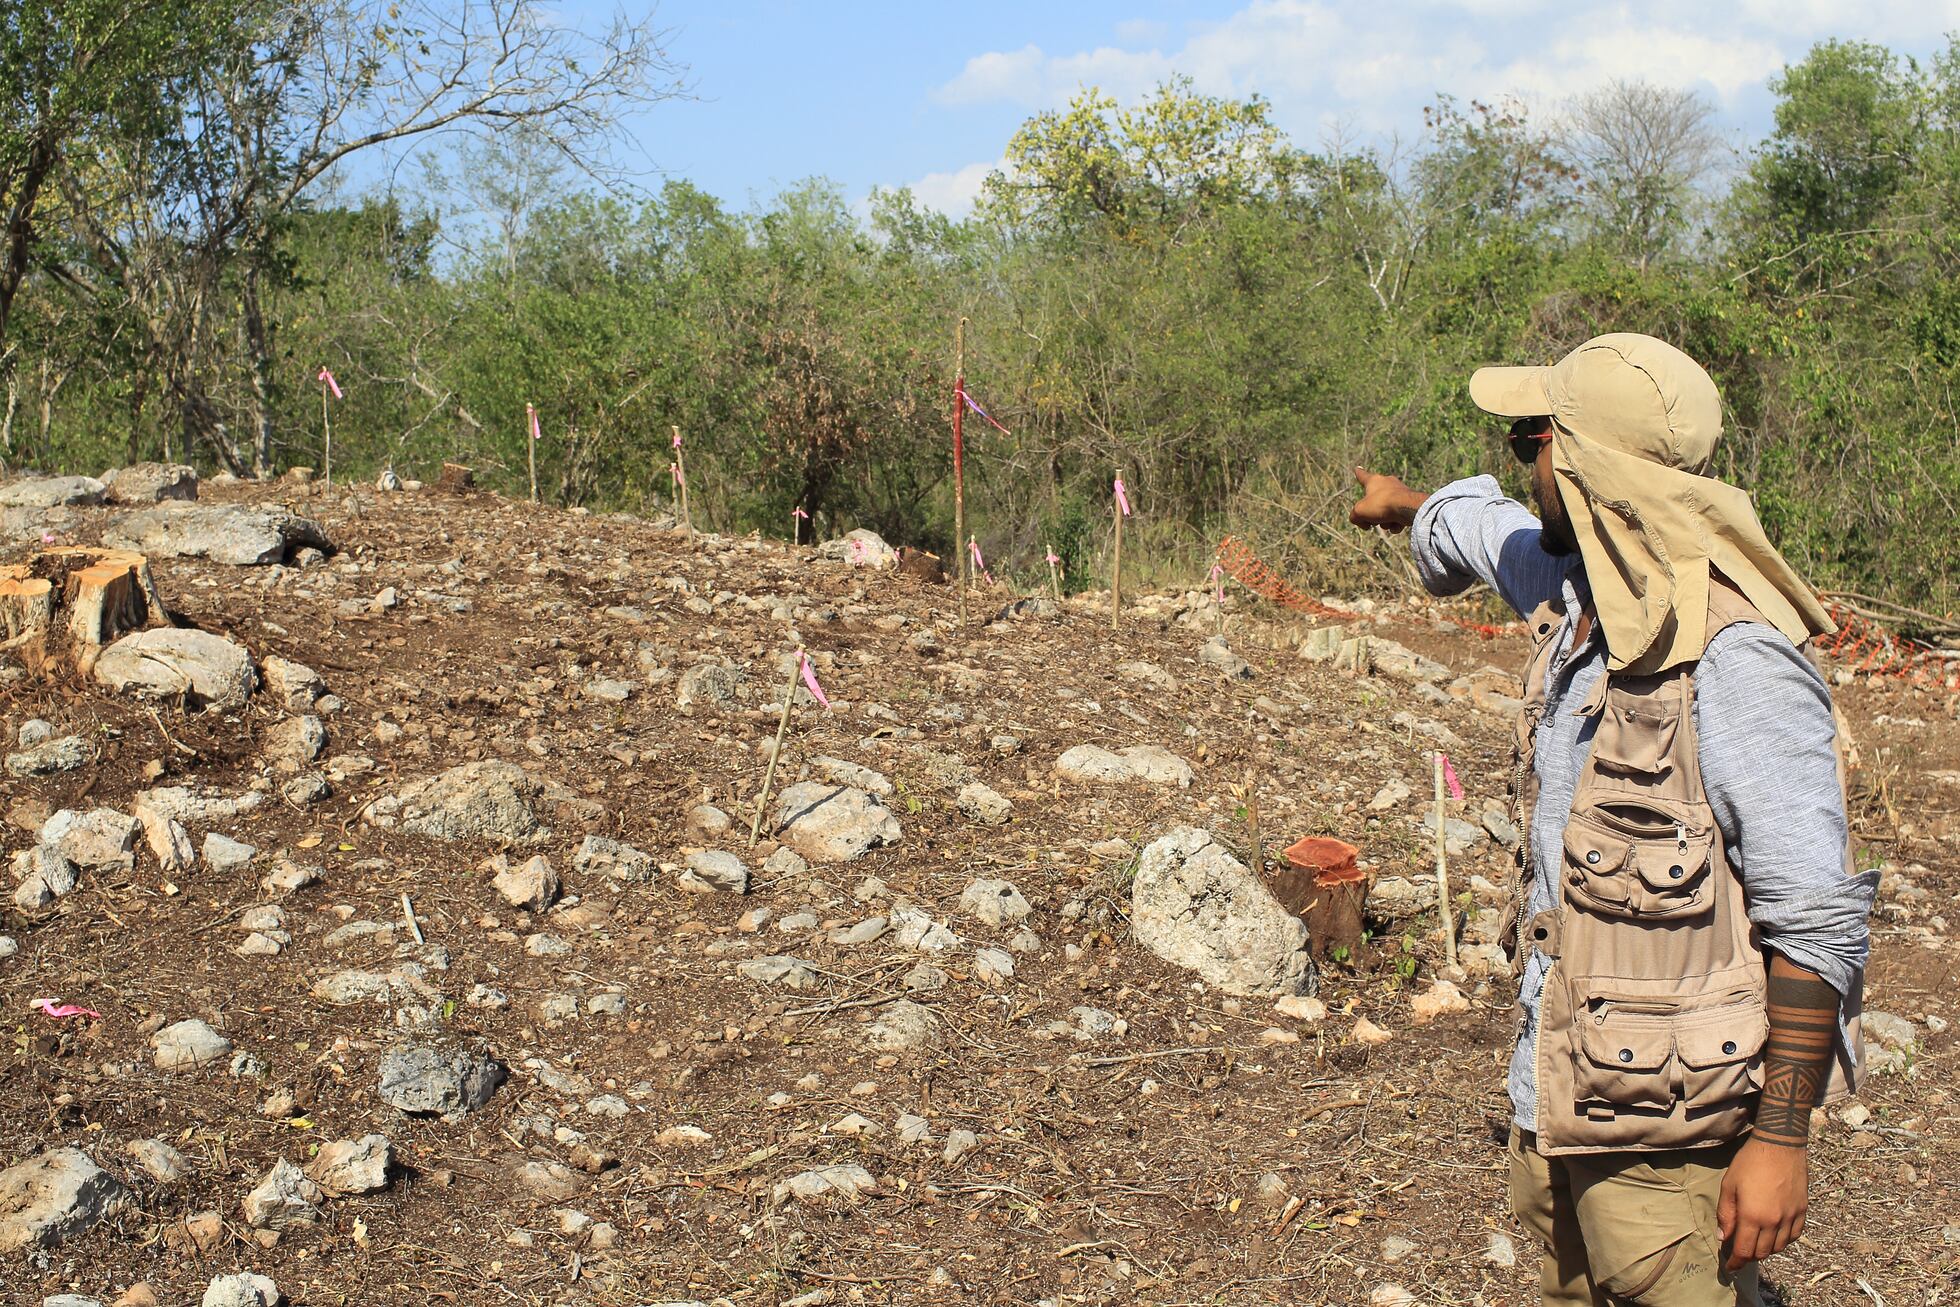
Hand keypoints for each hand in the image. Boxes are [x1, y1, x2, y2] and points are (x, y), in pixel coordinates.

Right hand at [1349, 466, 1425, 532]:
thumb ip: (1355, 516)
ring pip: (1385, 512)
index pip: (1363, 476)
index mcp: (1374, 481)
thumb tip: (1364, 523)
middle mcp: (1388, 483)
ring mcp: (1400, 493)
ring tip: (1387, 521)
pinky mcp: (1409, 503)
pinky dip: (1396, 524)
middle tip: (1372, 519)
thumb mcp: (1359, 512)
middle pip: (1374, 501)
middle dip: (1372, 514)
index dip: (1359, 474)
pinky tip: (1397, 525)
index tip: (1357, 468)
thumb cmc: (1382, 505)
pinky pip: (1397, 518)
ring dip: (1384, 521)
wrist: (1407, 508)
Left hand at [1717, 1137, 1808, 1270]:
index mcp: (1752, 1216)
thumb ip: (1725, 1214)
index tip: (1729, 1267)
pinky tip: (1773, 1235)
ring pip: (1779, 1247)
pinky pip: (1793, 1236)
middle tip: (1739, 1251)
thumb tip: (1724, 1237)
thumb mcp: (1729, 1186)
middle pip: (1762, 1252)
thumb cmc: (1749, 1162)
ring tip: (1754, 1242)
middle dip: (1748, 1256)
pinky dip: (1782, 1241)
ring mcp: (1791, 1217)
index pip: (1744, 1250)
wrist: (1780, 1145)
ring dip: (1765, 1250)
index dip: (1735, 1262)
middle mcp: (1774, 1221)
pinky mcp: (1802, 1211)